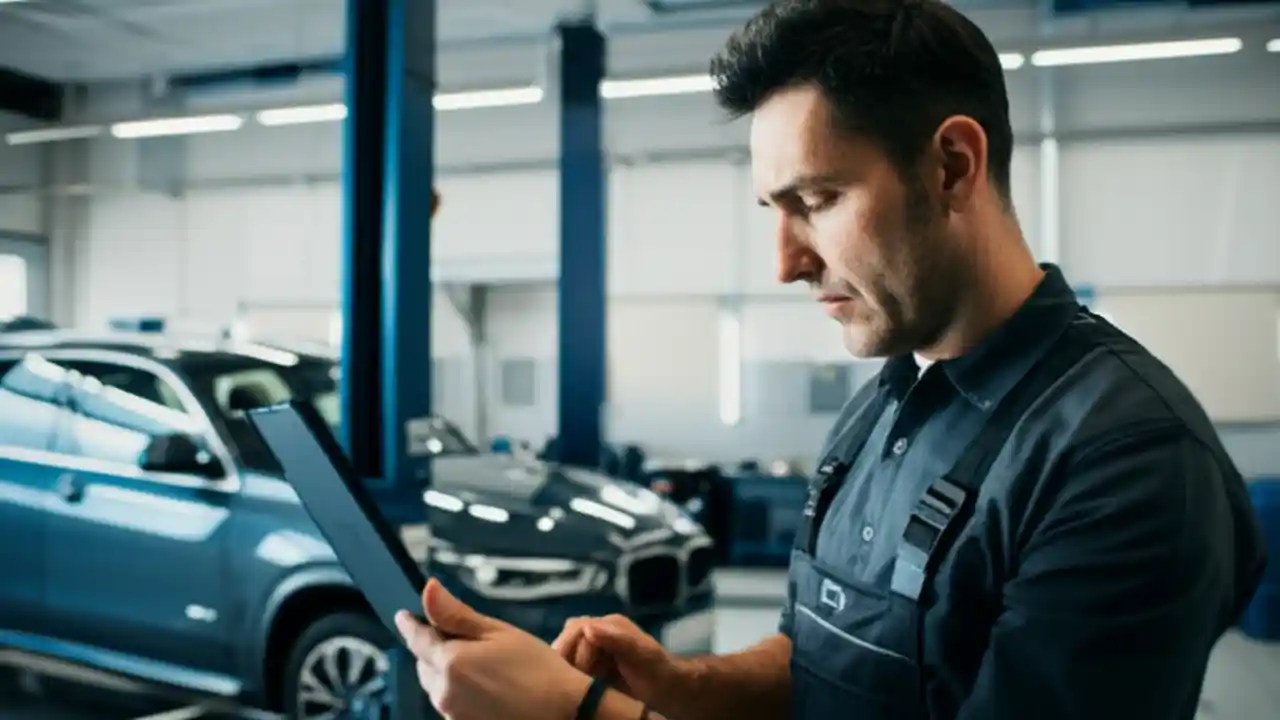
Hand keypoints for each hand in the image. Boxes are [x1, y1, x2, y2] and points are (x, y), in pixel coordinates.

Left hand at [396, 579, 591, 719]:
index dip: (410, 624)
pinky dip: (458, 691)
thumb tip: (427, 589)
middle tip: (466, 640)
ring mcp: (450, 713)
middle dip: (436, 648)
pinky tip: (486, 686)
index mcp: (450, 661)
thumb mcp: (498, 632)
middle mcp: (443, 691)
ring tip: (483, 665)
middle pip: (424, 662)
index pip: (416, 638)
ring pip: (435, 684)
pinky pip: (449, 703)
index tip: (404, 615)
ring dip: (446, 671)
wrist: (562, 711)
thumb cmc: (536, 667)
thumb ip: (456, 614)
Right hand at [552, 614, 689, 712]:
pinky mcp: (594, 668)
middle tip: (571, 681)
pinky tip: (574, 689)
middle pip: (568, 638)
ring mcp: (596, 651)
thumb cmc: (659, 672)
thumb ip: (617, 640)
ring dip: (567, 667)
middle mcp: (600, 634)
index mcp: (610, 626)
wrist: (672, 693)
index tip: (580, 671)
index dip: (573, 647)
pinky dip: (571, 676)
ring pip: (568, 653)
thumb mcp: (642, 655)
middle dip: (566, 657)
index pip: (576, 628)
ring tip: (573, 686)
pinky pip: (573, 667)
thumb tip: (588, 628)